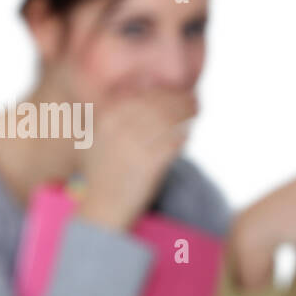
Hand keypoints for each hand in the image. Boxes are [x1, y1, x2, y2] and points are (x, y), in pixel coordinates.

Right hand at [75, 89, 196, 230]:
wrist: (103, 206)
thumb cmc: (104, 174)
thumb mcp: (99, 140)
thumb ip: (115, 118)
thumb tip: (145, 99)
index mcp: (106, 118)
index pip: (141, 95)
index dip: (162, 90)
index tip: (176, 89)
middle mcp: (118, 127)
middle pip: (157, 103)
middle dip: (178, 98)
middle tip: (193, 98)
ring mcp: (133, 144)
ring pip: (168, 119)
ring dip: (185, 111)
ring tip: (195, 109)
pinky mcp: (149, 162)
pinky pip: (173, 141)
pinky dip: (182, 135)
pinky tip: (187, 133)